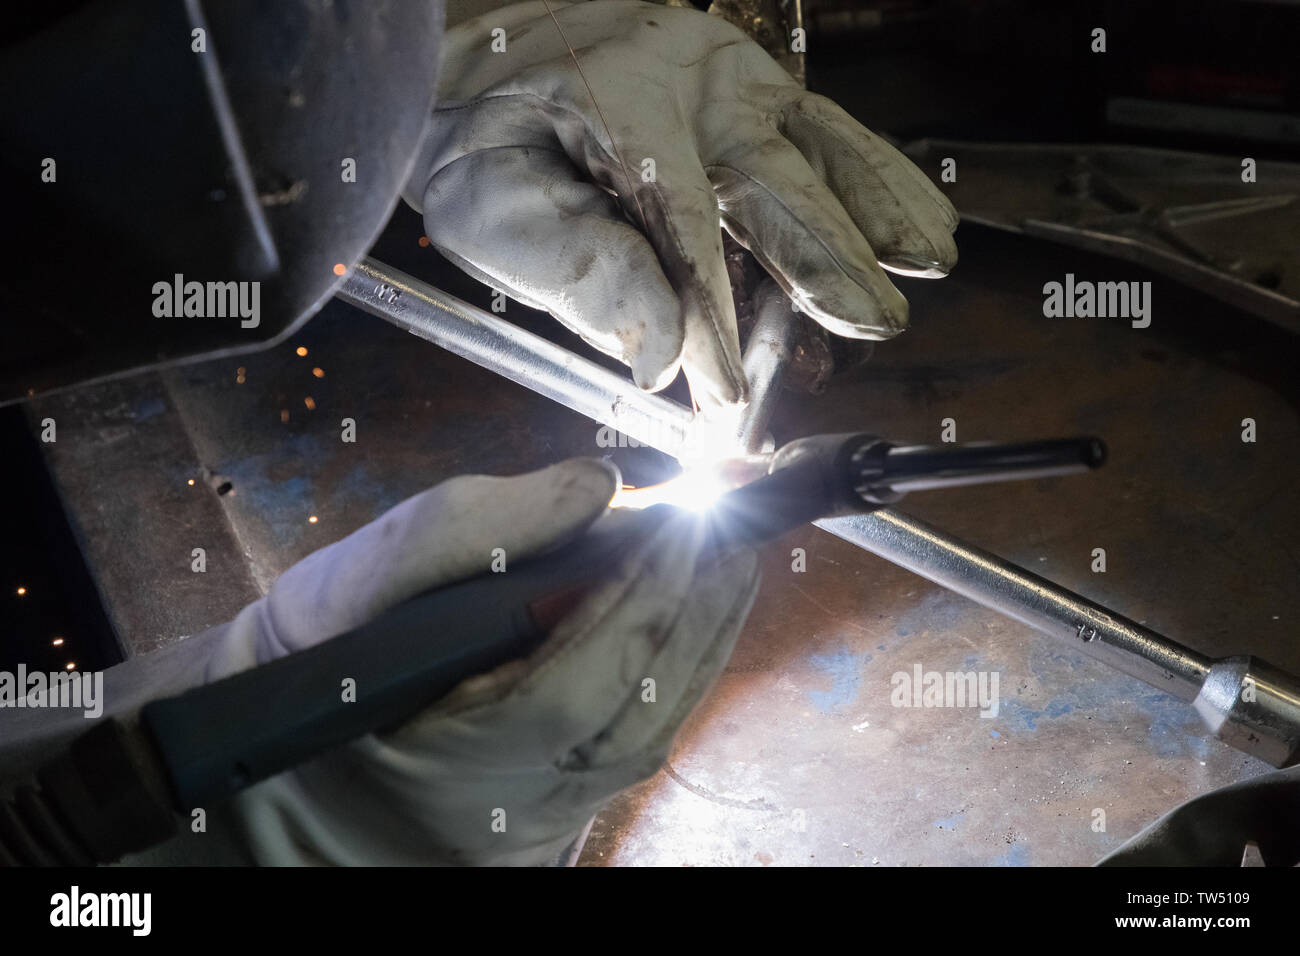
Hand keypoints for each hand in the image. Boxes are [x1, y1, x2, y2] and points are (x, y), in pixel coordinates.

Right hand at [204, 459, 759, 864]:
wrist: (314, 752)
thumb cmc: (326, 657)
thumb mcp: (354, 582)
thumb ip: (464, 529)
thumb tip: (600, 487)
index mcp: (444, 750)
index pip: (566, 689)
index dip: (634, 606)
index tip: (678, 523)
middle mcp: (514, 798)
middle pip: (634, 715)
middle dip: (692, 614)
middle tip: (730, 531)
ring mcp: (552, 809)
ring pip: (652, 732)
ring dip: (703, 640)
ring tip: (733, 561)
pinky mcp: (572, 798)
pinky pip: (646, 737)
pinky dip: (683, 667)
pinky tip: (700, 613)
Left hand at [403, 0, 957, 408]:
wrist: (484, 47)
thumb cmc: (484, 133)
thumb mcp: (493, 203)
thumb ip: (575, 273)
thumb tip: (656, 360)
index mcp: (623, 103)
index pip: (682, 226)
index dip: (712, 321)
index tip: (726, 397)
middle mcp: (693, 79)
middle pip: (777, 178)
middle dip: (829, 260)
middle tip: (873, 324)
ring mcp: (732, 73)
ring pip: (823, 144)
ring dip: (879, 209)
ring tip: (927, 263)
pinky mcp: (754, 83)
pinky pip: (830, 129)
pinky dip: (879, 174)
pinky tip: (919, 217)